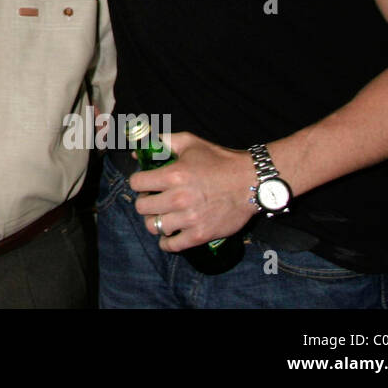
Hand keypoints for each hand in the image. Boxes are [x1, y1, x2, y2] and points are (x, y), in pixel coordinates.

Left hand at [129, 132, 258, 251]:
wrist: (251, 181)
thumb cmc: (219, 160)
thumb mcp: (190, 143)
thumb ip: (162, 142)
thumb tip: (138, 151)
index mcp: (173, 175)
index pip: (136, 183)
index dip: (139, 182)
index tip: (146, 184)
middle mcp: (178, 198)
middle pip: (141, 207)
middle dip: (145, 202)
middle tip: (155, 199)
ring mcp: (189, 218)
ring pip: (153, 226)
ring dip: (154, 221)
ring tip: (163, 216)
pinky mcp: (200, 234)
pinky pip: (172, 245)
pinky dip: (167, 243)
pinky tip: (169, 236)